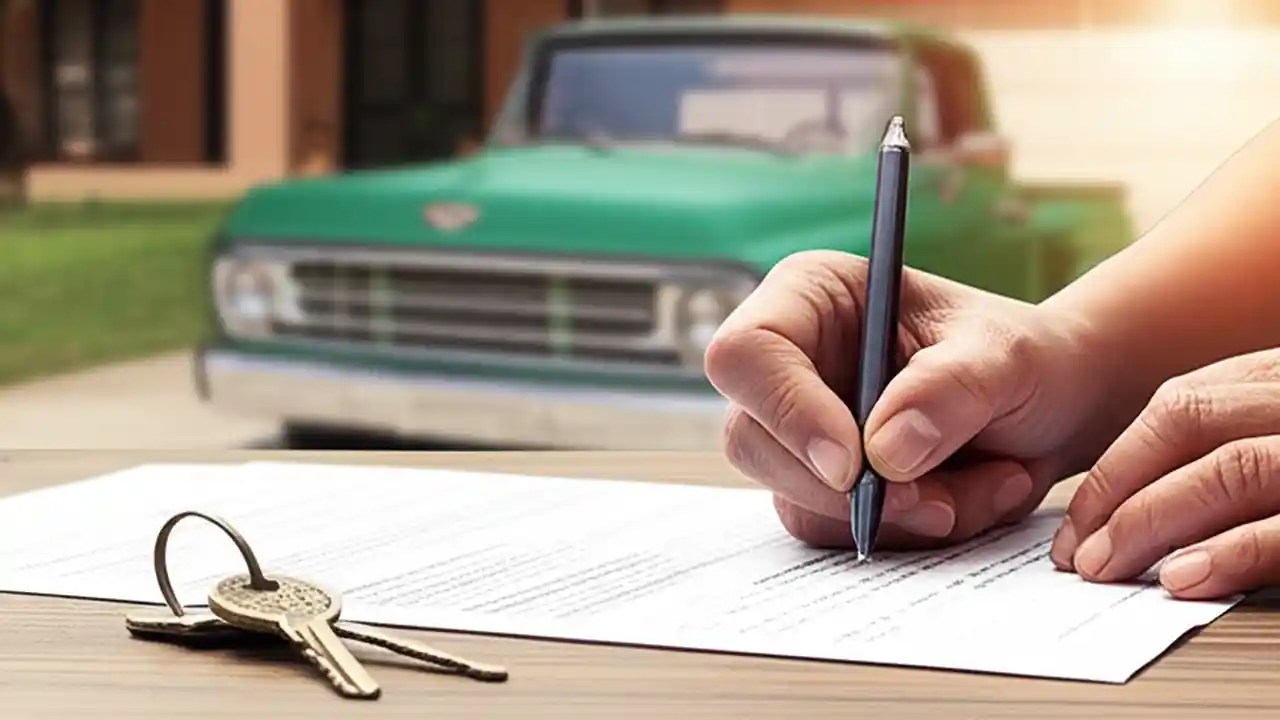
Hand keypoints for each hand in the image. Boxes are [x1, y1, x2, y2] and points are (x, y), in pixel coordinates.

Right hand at [705, 251, 1108, 549]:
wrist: (1054, 410)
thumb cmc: (1023, 358)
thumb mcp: (1005, 356)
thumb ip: (949, 389)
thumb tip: (884, 453)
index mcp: (810, 297)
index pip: (747, 353)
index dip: (787, 410)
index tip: (855, 464)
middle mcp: (789, 364)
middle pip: (751, 439)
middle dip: (844, 489)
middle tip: (934, 499)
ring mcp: (799, 432)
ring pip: (795, 499)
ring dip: (894, 517)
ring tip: (982, 486)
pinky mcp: (822, 488)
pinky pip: (834, 533)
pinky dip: (905, 534)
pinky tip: (964, 500)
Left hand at [1052, 349, 1279, 597]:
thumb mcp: (1274, 440)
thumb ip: (1219, 457)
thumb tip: (1129, 522)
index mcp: (1277, 380)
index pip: (1179, 408)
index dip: (1114, 469)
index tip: (1076, 527)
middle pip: (1188, 423)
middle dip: (1117, 494)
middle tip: (1077, 557)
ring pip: (1230, 468)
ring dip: (1153, 522)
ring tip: (1106, 568)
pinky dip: (1228, 553)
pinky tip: (1181, 579)